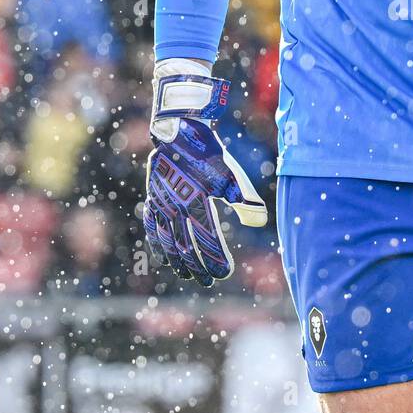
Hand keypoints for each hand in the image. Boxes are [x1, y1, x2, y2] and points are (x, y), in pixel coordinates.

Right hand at [144, 63, 266, 285]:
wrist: (179, 130)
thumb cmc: (209, 153)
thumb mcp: (230, 175)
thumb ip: (244, 200)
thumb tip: (260, 222)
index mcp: (197, 203)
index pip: (207, 241)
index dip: (215, 260)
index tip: (224, 274)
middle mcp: (176, 207)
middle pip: (186, 246)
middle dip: (197, 267)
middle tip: (208, 282)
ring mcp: (162, 203)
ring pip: (167, 241)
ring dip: (177, 260)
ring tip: (185, 274)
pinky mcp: (153, 196)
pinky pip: (152, 226)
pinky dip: (157, 243)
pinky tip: (162, 254)